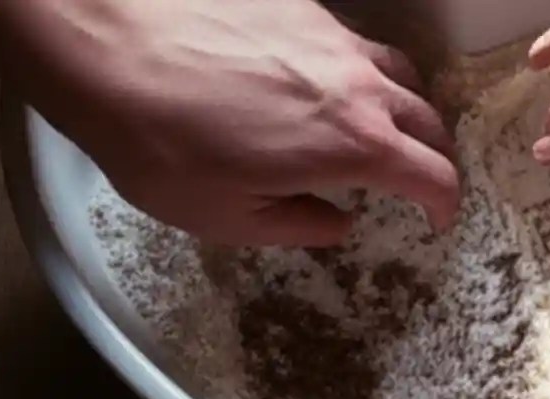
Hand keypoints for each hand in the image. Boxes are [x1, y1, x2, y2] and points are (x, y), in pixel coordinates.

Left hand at [16, 0, 458, 245]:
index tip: (436, 220)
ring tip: (384, 127)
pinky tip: (322, 83)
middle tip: (419, 179)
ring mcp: (331, 35)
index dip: (445, 205)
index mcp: (354, 144)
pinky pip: (352, 41)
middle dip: (434, 156)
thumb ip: (298, 226)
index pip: (433, 175)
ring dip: (405, 107)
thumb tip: (337, 222)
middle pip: (429, 118)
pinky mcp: (299, 6)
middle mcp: (357, 82)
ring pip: (399, 71)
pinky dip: (359, 71)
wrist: (104, 42)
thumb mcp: (229, 218)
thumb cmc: (161, 143)